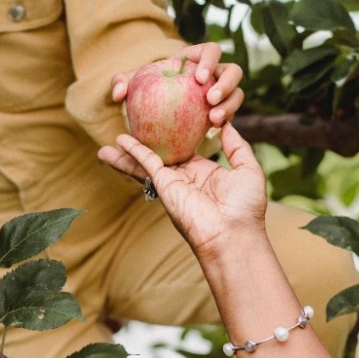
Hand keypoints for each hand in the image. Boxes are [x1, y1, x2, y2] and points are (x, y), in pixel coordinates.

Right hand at [97, 121, 266, 260]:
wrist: (232, 235)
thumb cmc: (245, 208)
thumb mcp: (249, 170)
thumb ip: (237, 146)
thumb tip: (227, 124)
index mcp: (205, 173)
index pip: (185, 150)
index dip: (175, 137)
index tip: (166, 122)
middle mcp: (186, 177)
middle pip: (160, 156)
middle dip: (145, 146)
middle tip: (131, 131)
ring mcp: (173, 182)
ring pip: (146, 162)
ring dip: (128, 153)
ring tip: (110, 142)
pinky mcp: (165, 184)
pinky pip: (147, 163)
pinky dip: (133, 151)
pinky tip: (119, 141)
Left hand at [110, 42, 243, 127]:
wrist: (156, 112)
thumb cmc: (145, 92)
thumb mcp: (132, 86)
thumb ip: (121, 83)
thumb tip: (119, 92)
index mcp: (196, 58)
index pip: (211, 51)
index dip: (209, 61)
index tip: (198, 78)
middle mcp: (213, 74)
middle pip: (233, 71)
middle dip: (226, 83)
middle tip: (209, 99)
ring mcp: (221, 93)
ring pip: (237, 93)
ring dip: (230, 104)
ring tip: (213, 119)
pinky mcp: (222, 111)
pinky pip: (231, 114)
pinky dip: (226, 120)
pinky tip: (213, 131)